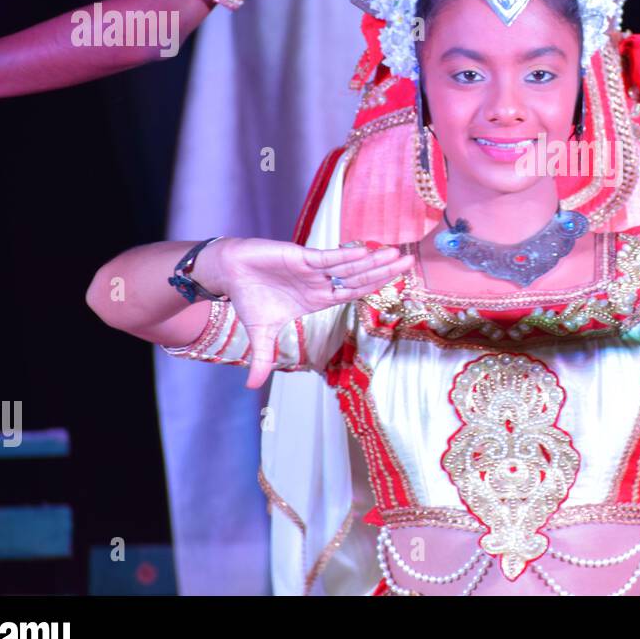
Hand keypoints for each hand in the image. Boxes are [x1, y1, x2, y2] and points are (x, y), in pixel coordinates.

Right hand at [197, 237, 414, 387]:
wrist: (229, 274)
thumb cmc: (249, 298)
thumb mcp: (259, 333)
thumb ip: (262, 358)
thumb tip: (253, 387)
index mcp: (318, 299)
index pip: (354, 293)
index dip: (376, 287)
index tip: (398, 282)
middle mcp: (321, 283)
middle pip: (359, 278)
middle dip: (384, 271)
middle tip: (410, 262)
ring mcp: (313, 269)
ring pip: (349, 266)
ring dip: (373, 260)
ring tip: (397, 254)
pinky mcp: (301, 257)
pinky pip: (328, 257)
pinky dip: (346, 255)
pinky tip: (366, 251)